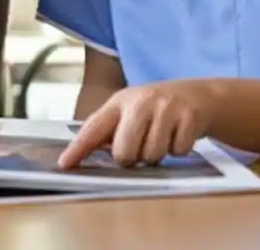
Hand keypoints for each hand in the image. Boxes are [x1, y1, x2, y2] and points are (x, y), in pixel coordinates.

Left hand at [58, 80, 221, 168]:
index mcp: (119, 102)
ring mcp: (166, 108)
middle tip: (138, 150)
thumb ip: (108, 131)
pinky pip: (177, 152)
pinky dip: (178, 150)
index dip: (78, 148)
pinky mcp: (188, 116)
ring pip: (152, 156)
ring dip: (156, 156)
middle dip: (130, 159)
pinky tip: (177, 135)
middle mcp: (140, 102)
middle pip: (124, 152)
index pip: (93, 128)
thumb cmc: (153, 109)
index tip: (64, 165)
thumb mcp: (128, 112)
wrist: (195, 94)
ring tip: (160, 139)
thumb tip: (81, 156)